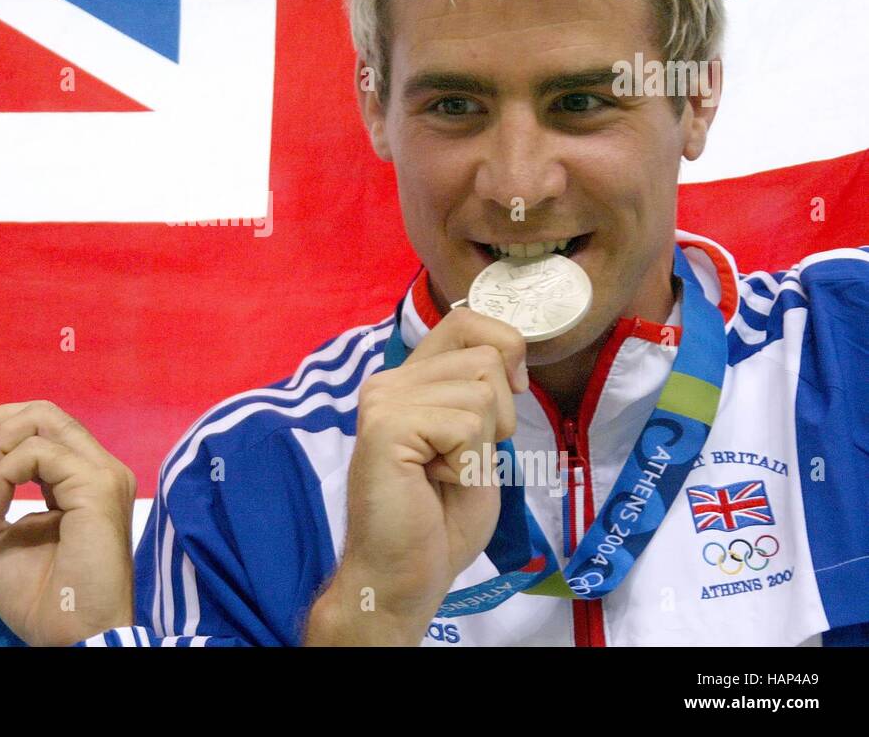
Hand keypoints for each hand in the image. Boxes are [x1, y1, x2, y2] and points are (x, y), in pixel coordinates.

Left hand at [0, 401, 135, 646]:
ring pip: (40, 419)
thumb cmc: (43, 598)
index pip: (37, 425)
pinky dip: (5, 473)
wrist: (70, 636)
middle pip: (40, 411)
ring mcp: (101, 473)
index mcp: (78, 478)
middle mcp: (95, 467)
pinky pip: (39, 453)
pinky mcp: (97, 486)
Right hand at [303, 308, 526, 645]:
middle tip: (461, 460)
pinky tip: (435, 483)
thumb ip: (481, 394)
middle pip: (486, 357)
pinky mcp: (385, 426)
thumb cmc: (440, 520)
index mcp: (408, 380)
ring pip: (481, 391)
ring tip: (445, 474)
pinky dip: (466, 463)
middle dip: (499, 416)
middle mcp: (388, 380)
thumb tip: (511, 353)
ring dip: (481, 445)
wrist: (403, 576)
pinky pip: (464, 424)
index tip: (512, 395)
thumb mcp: (476, 443)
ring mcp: (382, 400)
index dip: (506, 348)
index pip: (466, 320)